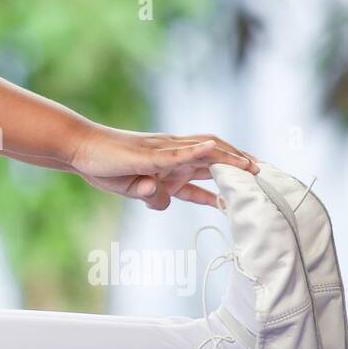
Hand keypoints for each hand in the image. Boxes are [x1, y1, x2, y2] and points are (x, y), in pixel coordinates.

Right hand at [67, 125, 258, 209]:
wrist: (80, 149)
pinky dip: (195, 151)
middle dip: (242, 165)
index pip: (208, 170)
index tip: (253, 187)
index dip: (231, 179)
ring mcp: (161, 151)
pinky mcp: (147, 155)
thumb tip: (164, 199)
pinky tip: (212, 150)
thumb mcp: (135, 190)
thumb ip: (154, 196)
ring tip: (252, 166)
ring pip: (202, 151)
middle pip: (215, 155)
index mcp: (170, 164)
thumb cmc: (105, 166)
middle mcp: (171, 153)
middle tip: (266, 176)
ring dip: (229, 157)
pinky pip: (175, 153)